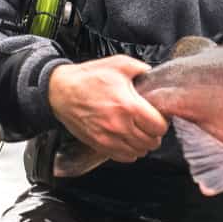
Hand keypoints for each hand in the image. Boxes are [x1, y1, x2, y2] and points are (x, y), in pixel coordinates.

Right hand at [48, 55, 165, 162]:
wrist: (60, 91)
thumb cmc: (88, 77)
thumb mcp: (118, 64)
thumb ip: (141, 68)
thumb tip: (154, 75)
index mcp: (128, 105)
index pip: (159, 127)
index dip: (162, 121)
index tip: (157, 116)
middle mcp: (120, 125)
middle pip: (151, 142)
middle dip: (154, 133)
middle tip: (148, 123)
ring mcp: (109, 138)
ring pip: (139, 152)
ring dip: (142, 143)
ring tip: (138, 131)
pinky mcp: (99, 145)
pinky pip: (124, 157)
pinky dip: (130, 151)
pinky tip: (127, 139)